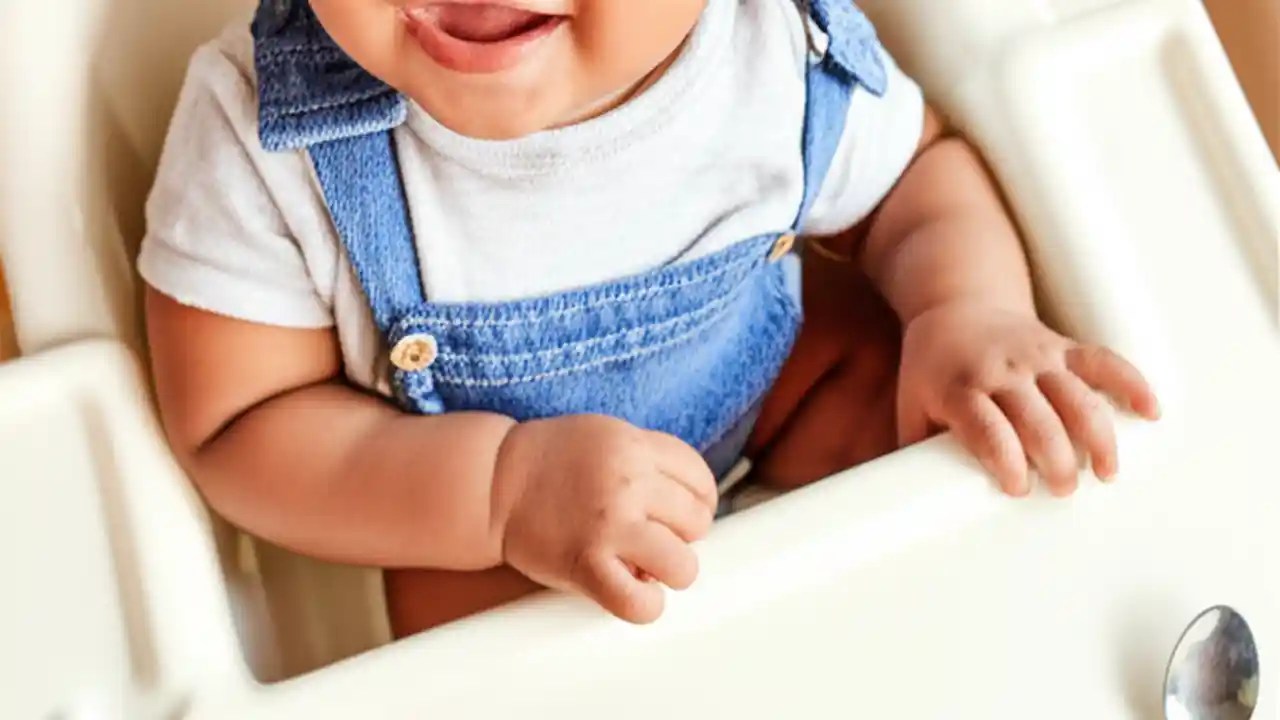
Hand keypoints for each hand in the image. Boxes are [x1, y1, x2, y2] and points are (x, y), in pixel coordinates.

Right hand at [491, 415, 716, 623]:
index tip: (674, 513)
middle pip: (697, 521)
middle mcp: (627, 482)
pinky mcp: (585, 563)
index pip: (701, 480)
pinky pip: (639, 602)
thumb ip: (650, 459)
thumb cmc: (551, 462)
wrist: (492, 482)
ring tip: (643, 564)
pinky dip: (644, 605)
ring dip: (668, 571)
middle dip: (680, 534)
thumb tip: (695, 507)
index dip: (695, 501)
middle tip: (648, 535)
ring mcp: (609, 524)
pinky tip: (631, 589)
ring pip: (683, 566)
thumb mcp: (606, 435)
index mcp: (634, 445)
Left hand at [896, 302, 1159, 496]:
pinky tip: (1151, 412)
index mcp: (961, 387)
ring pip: (1077, 396)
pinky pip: (1103, 361)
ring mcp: (1037, 356)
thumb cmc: (933, 368)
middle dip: (1055, 460)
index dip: (1006, 461)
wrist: (956, 304)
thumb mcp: (912, 404)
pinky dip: (1130, 384)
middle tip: (1061, 490)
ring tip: (1104, 473)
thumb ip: (914, 451)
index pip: (987, 428)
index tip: (1018, 489)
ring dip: (1097, 437)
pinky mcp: (1063, 346)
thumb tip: (909, 507)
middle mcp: (1001, 370)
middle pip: (1038, 419)